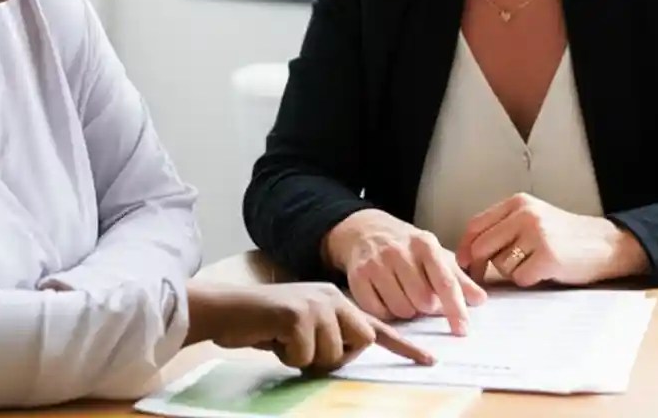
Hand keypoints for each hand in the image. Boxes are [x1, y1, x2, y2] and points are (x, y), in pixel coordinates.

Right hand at [186, 282, 433, 371]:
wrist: (227, 309)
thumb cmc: (265, 325)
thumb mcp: (305, 326)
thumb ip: (330, 335)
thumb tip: (346, 356)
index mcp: (336, 300)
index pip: (376, 327)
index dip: (404, 346)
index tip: (430, 360)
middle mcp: (331, 297)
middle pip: (362, 341)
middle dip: (338, 355)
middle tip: (305, 349)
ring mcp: (316, 304)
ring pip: (333, 354)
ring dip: (307, 359)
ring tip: (284, 342)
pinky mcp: (297, 315)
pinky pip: (306, 357)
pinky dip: (288, 358)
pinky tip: (274, 340)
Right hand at [323, 209, 486, 335]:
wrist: (366, 231)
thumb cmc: (407, 247)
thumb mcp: (435, 255)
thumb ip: (459, 278)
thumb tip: (480, 300)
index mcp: (425, 244)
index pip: (445, 282)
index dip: (455, 309)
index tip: (462, 329)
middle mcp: (399, 251)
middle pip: (423, 302)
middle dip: (427, 306)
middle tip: (423, 296)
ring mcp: (376, 263)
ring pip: (401, 310)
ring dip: (407, 310)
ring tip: (404, 294)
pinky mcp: (357, 277)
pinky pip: (379, 312)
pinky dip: (386, 312)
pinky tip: (387, 297)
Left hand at [455, 193, 649, 286]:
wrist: (606, 244)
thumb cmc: (565, 235)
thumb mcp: (533, 218)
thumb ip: (504, 227)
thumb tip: (467, 252)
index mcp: (517, 203)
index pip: (476, 225)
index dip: (464, 247)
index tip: (461, 263)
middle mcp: (525, 215)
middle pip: (481, 247)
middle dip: (478, 266)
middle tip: (482, 279)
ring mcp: (537, 235)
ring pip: (501, 265)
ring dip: (511, 272)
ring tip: (533, 264)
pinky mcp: (548, 257)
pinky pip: (520, 278)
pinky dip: (528, 280)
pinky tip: (544, 272)